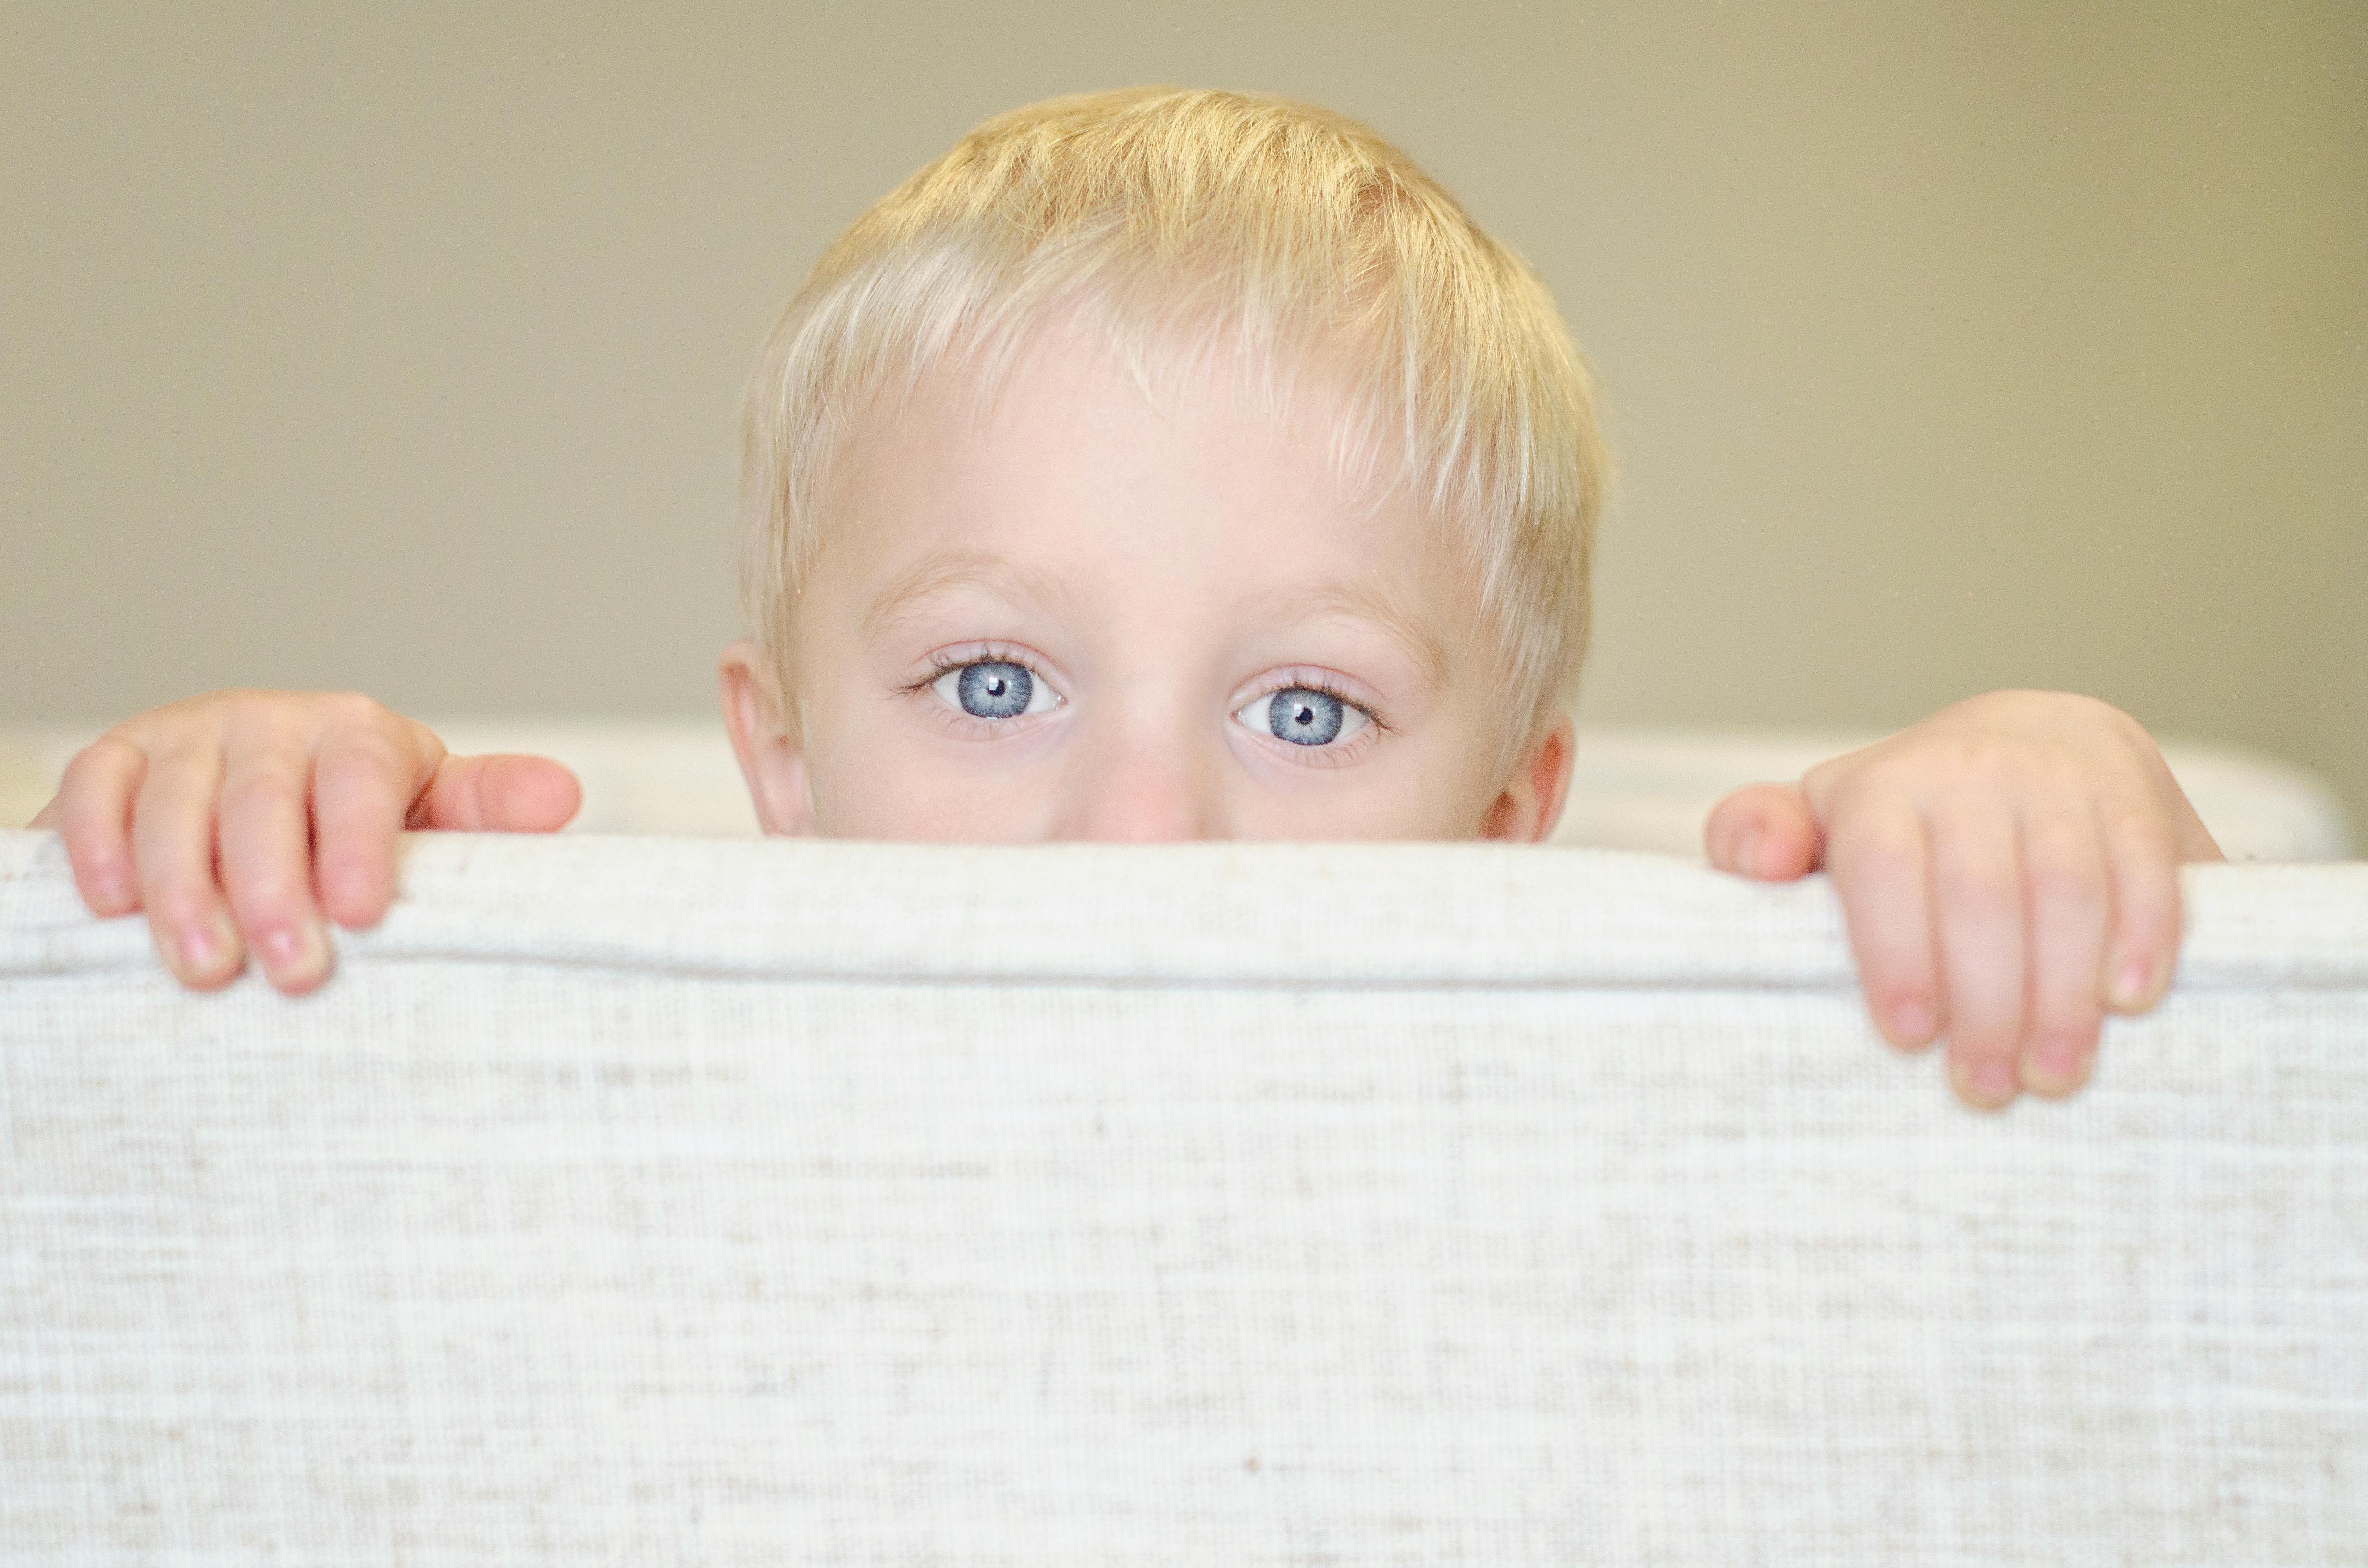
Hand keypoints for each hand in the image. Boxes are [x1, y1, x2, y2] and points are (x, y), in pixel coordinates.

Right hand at [30, 691, 579, 994]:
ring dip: (186, 888)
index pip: (360, 779)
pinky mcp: (115, 760)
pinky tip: (112, 905)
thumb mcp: (425, 812)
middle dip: (273, 888)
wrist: (249, 796)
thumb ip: (484, 811)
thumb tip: (560, 798)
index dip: (359, 843)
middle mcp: (269, 723)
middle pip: (265, 799)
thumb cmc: (352, 822)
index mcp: (357, 736)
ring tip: (205, 966)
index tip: (361, 914)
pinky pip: (94, 791)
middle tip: (288, 968)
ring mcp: (187, 737)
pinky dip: (95, 845)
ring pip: (176, 804)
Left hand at [1703, 690, 2221, 1109]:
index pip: (1883, 867)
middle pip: (1979, 891)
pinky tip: (2127, 1001)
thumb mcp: (1822, 822)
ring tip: (2055, 1073)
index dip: (1895, 954)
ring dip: (2062, 990)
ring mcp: (2055, 778)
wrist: (2033, 741)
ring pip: (2064, 886)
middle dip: (1985, 1000)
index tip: (1909, 1037)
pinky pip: (2143, 863)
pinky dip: (2141, 936)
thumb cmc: (1906, 818)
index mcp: (1881, 788)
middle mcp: (1969, 770)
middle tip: (1987, 1089)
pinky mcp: (2131, 794)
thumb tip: (1762, 858)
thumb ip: (1759, 837)